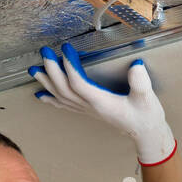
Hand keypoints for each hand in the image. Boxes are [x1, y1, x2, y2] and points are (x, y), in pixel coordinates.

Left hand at [29, 43, 175, 164]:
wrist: (145, 133)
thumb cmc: (146, 116)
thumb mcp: (147, 99)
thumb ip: (141, 84)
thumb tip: (136, 66)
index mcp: (102, 102)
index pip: (78, 83)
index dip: (69, 66)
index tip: (65, 48)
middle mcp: (90, 107)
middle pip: (64, 89)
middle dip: (52, 70)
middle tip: (44, 53)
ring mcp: (87, 110)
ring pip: (61, 97)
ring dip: (46, 83)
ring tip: (33, 70)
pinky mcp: (88, 111)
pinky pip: (65, 105)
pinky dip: (51, 99)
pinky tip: (41, 95)